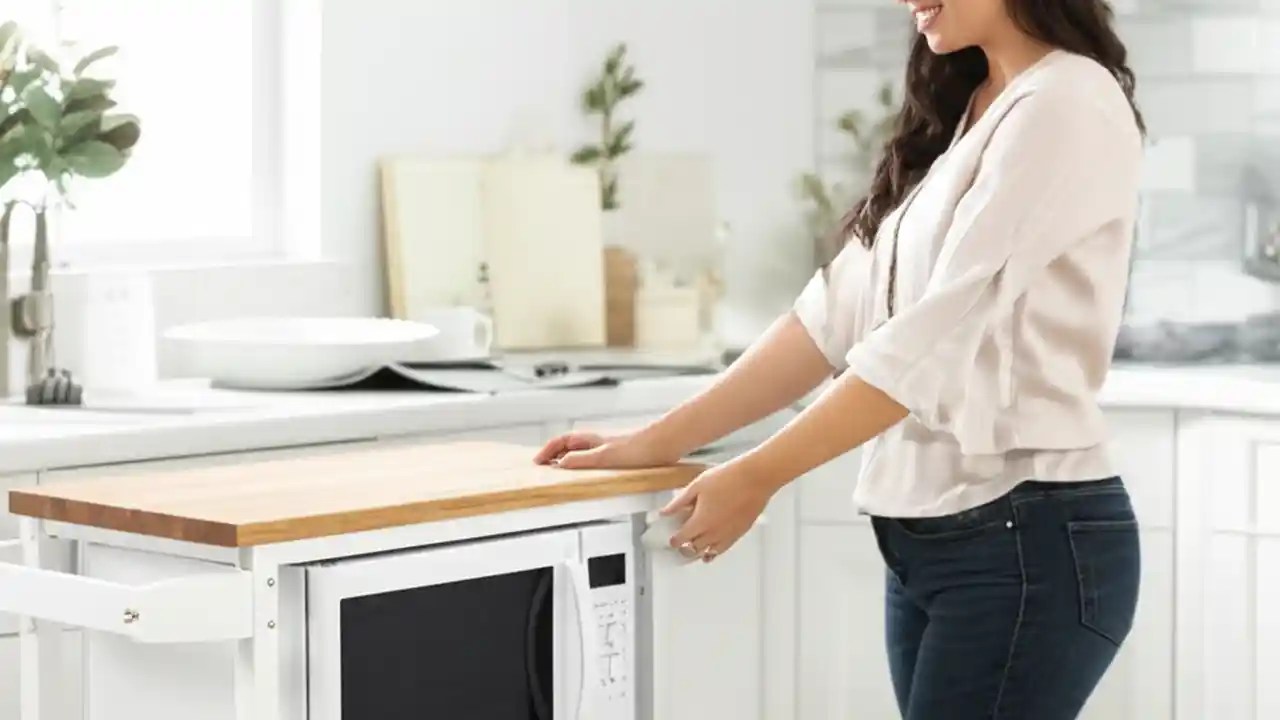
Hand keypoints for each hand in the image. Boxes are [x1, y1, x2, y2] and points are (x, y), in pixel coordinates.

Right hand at [533, 430, 678, 468]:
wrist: (663, 444)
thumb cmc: (638, 448)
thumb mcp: (604, 457)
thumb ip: (581, 460)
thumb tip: (560, 464)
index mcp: (589, 440)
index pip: (559, 441)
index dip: (546, 452)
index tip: (536, 463)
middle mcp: (595, 443)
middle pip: (567, 447)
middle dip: (553, 457)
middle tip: (544, 471)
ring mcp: (606, 449)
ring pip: (580, 454)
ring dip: (568, 463)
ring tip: (561, 476)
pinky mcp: (617, 458)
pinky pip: (592, 462)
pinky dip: (583, 468)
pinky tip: (589, 478)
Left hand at [661, 459, 774, 562]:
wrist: (755, 478)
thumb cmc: (728, 478)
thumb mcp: (697, 486)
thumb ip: (679, 502)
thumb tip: (665, 512)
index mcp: (700, 521)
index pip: (681, 538)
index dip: (674, 540)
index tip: (671, 539)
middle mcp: (713, 533)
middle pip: (693, 548)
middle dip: (684, 548)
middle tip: (680, 544)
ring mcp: (728, 534)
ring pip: (709, 552)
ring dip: (699, 552)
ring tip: (693, 550)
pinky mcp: (739, 532)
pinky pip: (724, 549)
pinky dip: (715, 551)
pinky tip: (712, 550)